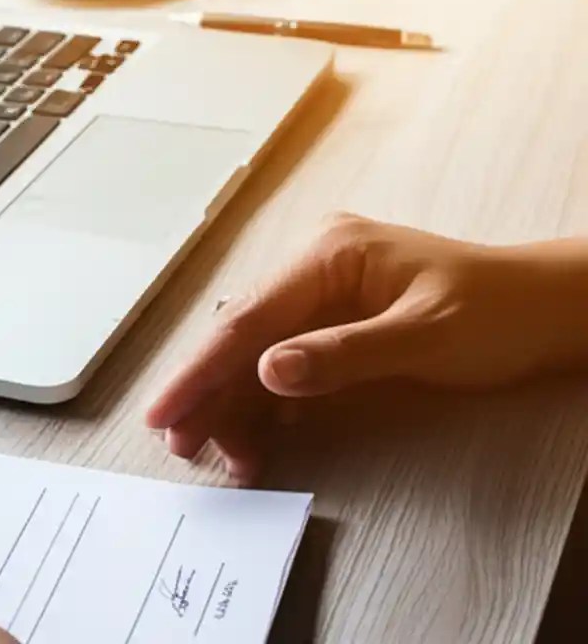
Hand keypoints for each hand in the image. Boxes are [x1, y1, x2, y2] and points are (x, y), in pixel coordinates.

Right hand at [145, 213, 587, 481]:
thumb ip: (343, 354)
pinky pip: (285, 366)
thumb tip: (268, 373)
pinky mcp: (333, 325)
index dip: (201, 369)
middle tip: (182, 443)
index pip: (248, 319)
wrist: (549, 309)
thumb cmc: (497, 313)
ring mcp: (321, 296)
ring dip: (238, 406)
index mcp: (327, 255)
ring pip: (257, 356)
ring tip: (226, 457)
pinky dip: (269, 405)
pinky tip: (260, 438)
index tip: (164, 411)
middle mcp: (313, 268)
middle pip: (242, 337)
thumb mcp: (425, 336)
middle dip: (210, 392)